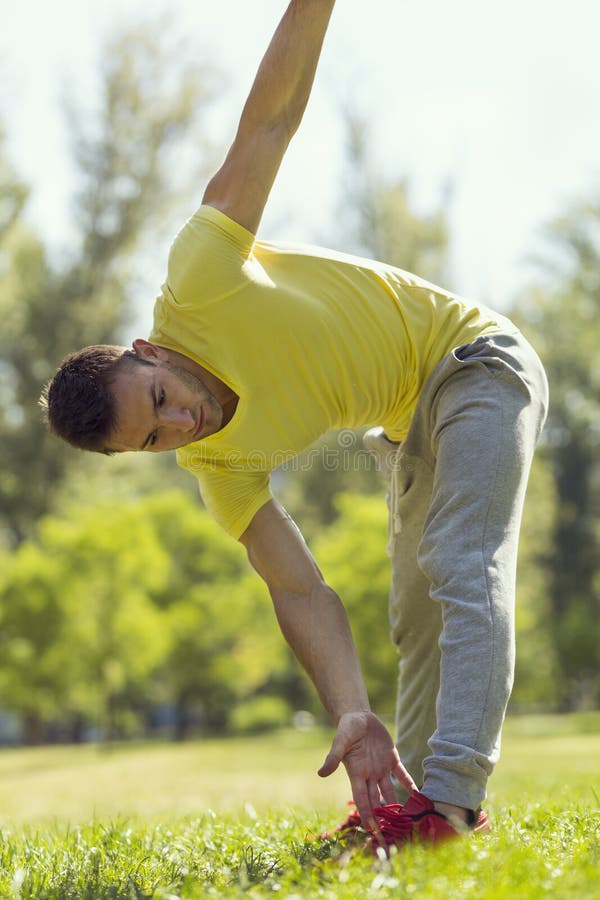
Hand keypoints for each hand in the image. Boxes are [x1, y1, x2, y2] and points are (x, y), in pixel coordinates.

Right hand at [318, 710, 416, 826]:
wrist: (358, 716)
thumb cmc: (347, 728)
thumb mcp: (340, 741)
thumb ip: (333, 757)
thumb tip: (321, 773)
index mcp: (356, 773)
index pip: (362, 799)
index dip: (366, 814)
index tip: (372, 830)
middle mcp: (369, 775)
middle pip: (376, 800)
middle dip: (381, 817)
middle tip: (390, 834)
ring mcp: (381, 768)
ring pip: (390, 791)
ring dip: (397, 805)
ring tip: (406, 820)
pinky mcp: (392, 758)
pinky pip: (402, 775)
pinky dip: (409, 784)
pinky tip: (418, 795)